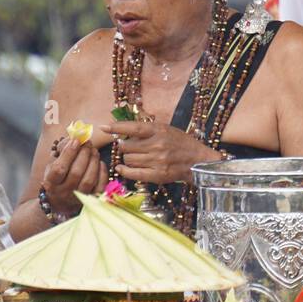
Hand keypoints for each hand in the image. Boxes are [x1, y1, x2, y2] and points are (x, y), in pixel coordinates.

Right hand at [42, 137, 106, 213]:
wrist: (62, 200)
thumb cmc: (58, 177)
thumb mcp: (53, 164)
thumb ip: (62, 151)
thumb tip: (77, 137)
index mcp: (51, 182)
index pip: (59, 169)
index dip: (69, 153)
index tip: (76, 140)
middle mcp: (64, 192)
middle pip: (76, 173)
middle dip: (84, 154)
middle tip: (88, 142)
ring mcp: (78, 197)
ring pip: (88, 179)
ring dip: (93, 161)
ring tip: (94, 150)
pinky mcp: (91, 199)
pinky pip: (100, 186)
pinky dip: (102, 172)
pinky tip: (99, 162)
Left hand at [102, 120, 221, 185]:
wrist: (198, 161)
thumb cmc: (181, 143)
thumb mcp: (166, 130)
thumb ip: (147, 130)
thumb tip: (122, 131)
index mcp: (160, 131)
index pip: (134, 128)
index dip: (117, 127)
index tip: (104, 127)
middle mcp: (158, 145)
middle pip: (127, 146)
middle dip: (124, 146)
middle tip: (130, 146)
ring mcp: (157, 161)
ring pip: (128, 159)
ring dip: (128, 158)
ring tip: (136, 157)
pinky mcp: (157, 175)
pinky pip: (132, 173)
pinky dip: (124, 170)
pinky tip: (121, 168)